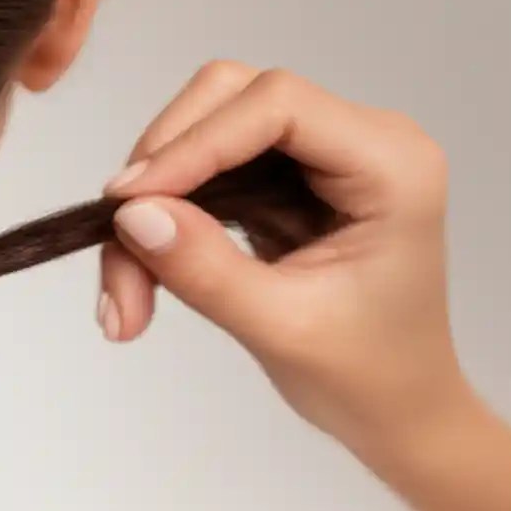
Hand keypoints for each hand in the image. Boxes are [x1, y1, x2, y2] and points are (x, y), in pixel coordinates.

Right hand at [99, 62, 510, 510]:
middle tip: (118, 241)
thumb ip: (206, 268)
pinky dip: (160, 222)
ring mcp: (312, 157)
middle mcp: (354, 139)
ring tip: (123, 295)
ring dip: (150, 202)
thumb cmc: (367, 377)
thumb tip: (131, 215)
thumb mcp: (283, 328)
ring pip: (199, 133)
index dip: (196, 143)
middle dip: (162, 167)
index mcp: (390, 162)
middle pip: (227, 98)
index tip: (130, 204)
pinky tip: (137, 282)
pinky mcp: (276, 182)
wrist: (393, 413)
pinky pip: (198, 175)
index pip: (277, 104)